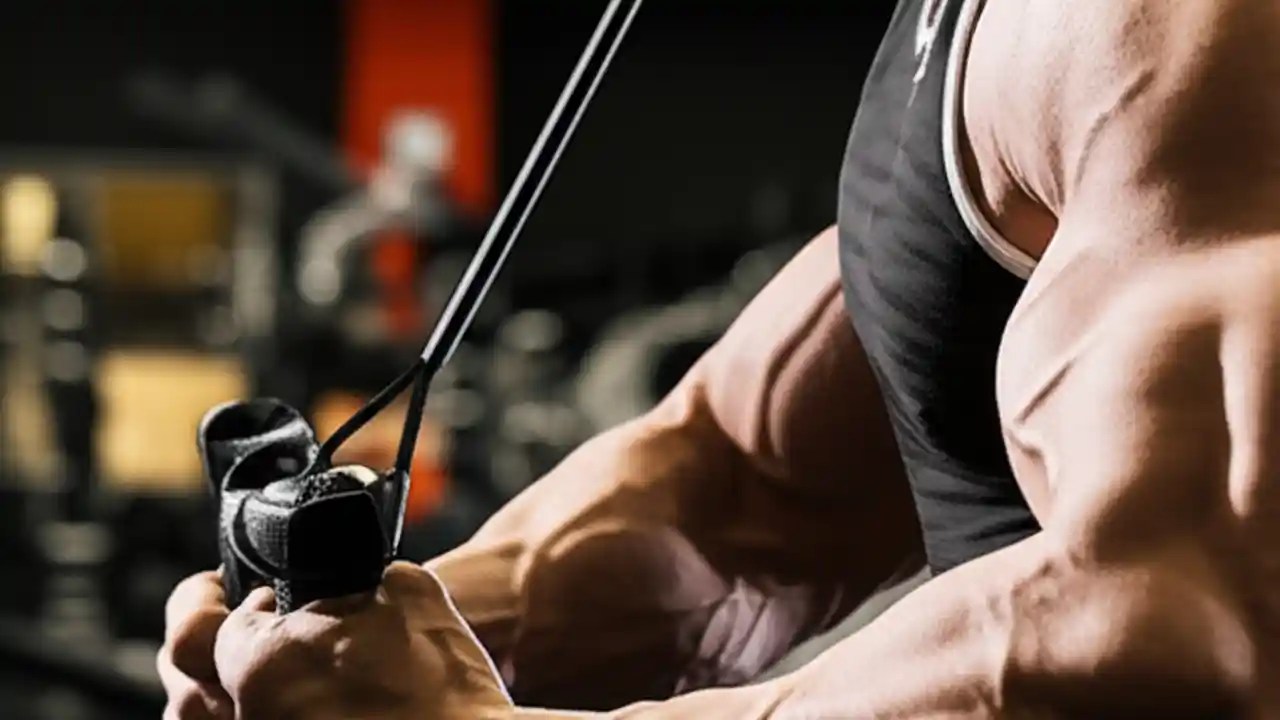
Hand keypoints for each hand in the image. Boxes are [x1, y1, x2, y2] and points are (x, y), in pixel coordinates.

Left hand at [159, 562, 513, 719]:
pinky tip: (309, 708)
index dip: (213, 598)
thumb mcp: (410, 595)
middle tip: (242, 626)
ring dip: (224, 697)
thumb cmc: (445, 694)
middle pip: (182, 690)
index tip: (227, 588)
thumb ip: (360, 578)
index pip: (194, 623)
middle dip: (207, 651)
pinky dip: (265, 717)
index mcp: (260, 664)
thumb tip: (354, 578)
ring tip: (274, 674)